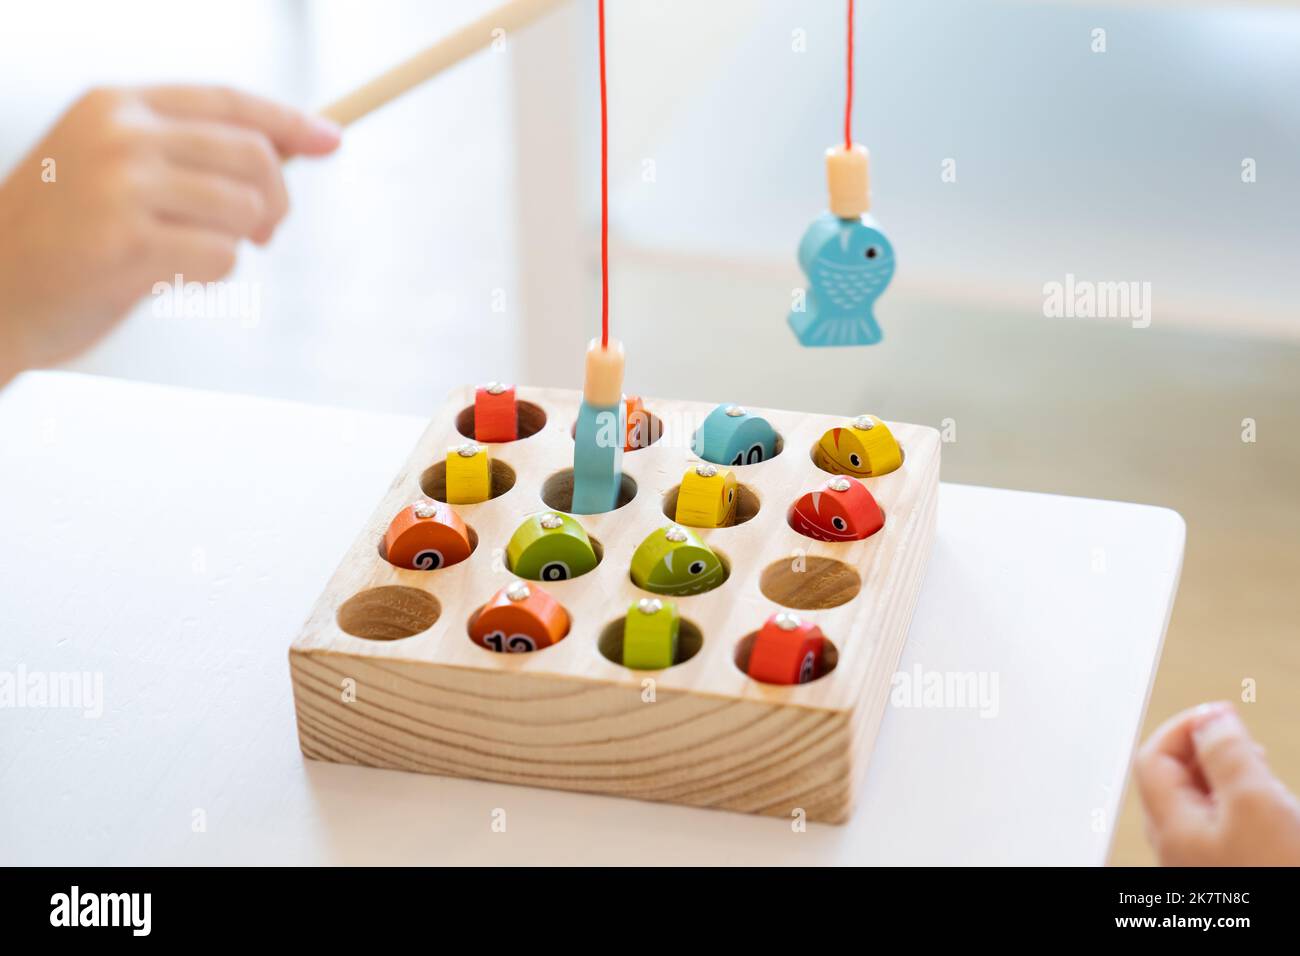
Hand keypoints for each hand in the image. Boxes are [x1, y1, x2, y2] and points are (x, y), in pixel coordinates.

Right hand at [0, 85, 340, 382]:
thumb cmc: (62, 237)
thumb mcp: (111, 168)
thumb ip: (185, 153)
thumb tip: (286, 152)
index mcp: (116, 106)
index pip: (228, 101)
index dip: (288, 120)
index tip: (332, 137)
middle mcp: (121, 136)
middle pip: (253, 156)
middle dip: (276, 201)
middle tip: (266, 233)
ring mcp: (123, 187)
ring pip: (245, 209)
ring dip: (237, 243)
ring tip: (188, 254)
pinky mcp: (130, 243)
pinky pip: (223, 257)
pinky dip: (211, 275)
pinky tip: (166, 276)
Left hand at [1136, 701, 1299, 865]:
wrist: (1295, 941)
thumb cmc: (1278, 875)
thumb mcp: (1255, 804)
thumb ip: (1226, 755)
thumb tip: (1210, 719)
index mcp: (1170, 825)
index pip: (1152, 757)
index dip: (1185, 726)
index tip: (1222, 712)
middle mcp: (1178, 846)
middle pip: (1174, 778)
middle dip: (1208, 748)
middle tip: (1243, 737)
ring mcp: (1202, 863)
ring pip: (1202, 803)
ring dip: (1228, 775)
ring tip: (1260, 767)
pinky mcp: (1232, 873)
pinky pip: (1225, 828)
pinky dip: (1243, 805)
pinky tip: (1273, 810)